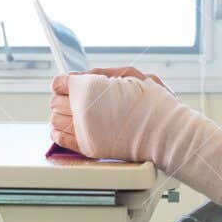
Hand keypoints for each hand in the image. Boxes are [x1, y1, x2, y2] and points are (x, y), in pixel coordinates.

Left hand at [49, 67, 170, 154]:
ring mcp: (85, 131)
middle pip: (55, 101)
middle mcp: (84, 110)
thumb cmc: (152, 101)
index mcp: (90, 89)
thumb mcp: (129, 74)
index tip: (67, 85)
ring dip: (59, 115)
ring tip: (69, 114)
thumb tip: (76, 77)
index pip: (59, 82)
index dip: (63, 82)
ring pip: (55, 120)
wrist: (165, 131)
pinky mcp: (89, 147)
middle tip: (70, 98)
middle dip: (61, 98)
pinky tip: (62, 129)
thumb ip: (98, 74)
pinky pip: (61, 139)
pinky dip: (58, 133)